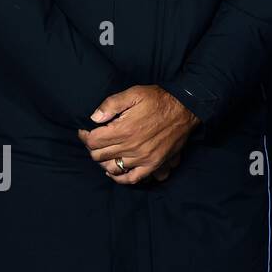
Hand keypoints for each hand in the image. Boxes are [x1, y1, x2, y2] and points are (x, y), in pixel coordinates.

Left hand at [77, 85, 199, 184]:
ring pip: (112, 167)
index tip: (85, 131)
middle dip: (93, 148)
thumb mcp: (134, 93)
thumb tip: (94, 118)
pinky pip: (132, 178)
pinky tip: (115, 171)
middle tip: (96, 140)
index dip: (84, 136)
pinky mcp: (153, 164)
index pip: (92, 141)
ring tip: (105, 153)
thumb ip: (111, 104)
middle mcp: (131, 147)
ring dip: (104, 161)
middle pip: (99, 156)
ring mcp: (142, 158)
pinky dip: (120, 177)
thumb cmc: (159, 99)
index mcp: (123, 129)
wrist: (186, 109)